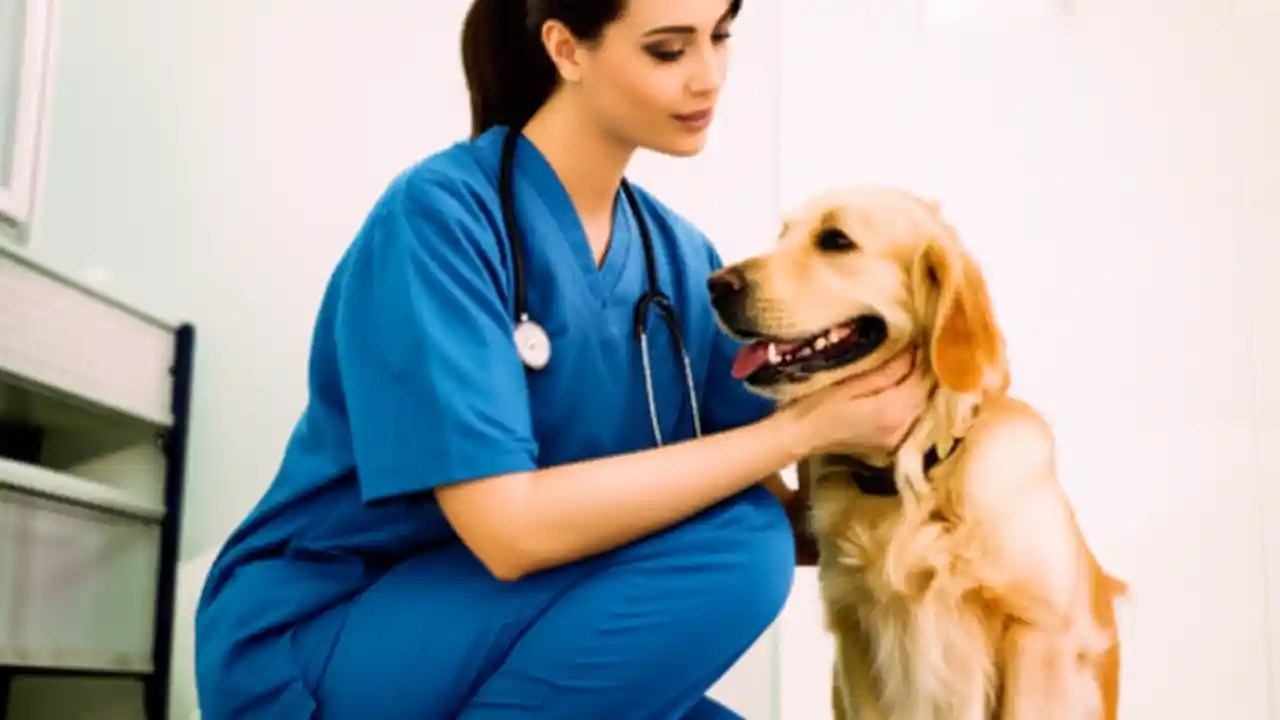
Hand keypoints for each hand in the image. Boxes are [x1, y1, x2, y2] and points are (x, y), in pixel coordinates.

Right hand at [779, 346, 930, 457]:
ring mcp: (899, 437)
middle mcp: (903, 427)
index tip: (918, 332)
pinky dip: (914, 396)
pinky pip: (914, 414)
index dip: (923, 354)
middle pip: (927, 392)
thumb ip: (886, 370)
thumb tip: (913, 350)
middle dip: (925, 366)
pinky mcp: (893, 440)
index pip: (922, 377)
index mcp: (893, 411)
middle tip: (918, 341)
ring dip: (921, 381)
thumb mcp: (848, 381)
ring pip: (923, 403)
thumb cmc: (815, 405)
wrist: (798, 436)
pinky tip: (906, 382)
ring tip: (913, 358)